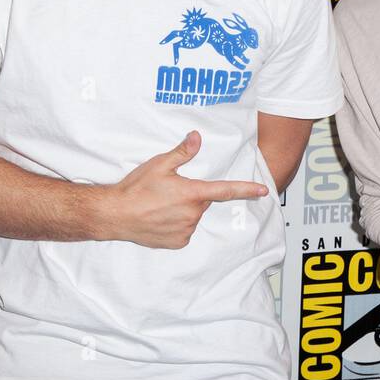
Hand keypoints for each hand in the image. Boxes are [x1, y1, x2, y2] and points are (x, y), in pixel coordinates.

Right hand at [103, 131, 267, 248]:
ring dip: (182, 210)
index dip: (246, 189)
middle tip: (169, 190)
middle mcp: (192, 214)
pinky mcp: (177, 242)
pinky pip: (184, 230)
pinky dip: (176, 224)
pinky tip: (159, 218)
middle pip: (202, 201)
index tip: (263, 191)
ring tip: (159, 205)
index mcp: (192, 193)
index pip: (225, 190)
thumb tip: (197, 137)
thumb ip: (182, 152)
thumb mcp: (159, 164)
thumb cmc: (136, 189)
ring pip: (192, 216)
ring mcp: (186, 230)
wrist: (115, 215)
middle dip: (191, 195)